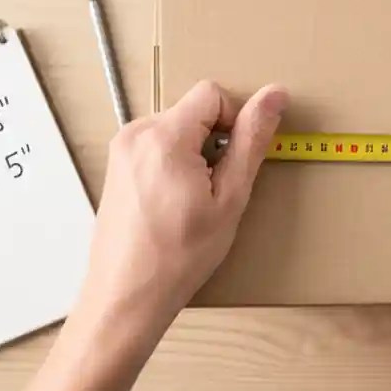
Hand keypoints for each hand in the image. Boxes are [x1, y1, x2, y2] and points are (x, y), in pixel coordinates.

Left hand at [0, 80, 287, 390]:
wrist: (127, 297)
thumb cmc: (180, 255)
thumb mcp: (230, 198)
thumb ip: (252, 140)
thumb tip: (274, 95)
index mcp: (164, 136)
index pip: (212, 93)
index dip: (235, 120)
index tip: (234, 163)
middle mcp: (136, 134)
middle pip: (193, 111)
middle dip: (214, 141)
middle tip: (215, 190)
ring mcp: (121, 150)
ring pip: (177, 129)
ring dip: (195, 155)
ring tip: (193, 201)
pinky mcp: (116, 167)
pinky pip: (157, 147)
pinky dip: (174, 165)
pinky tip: (174, 204)